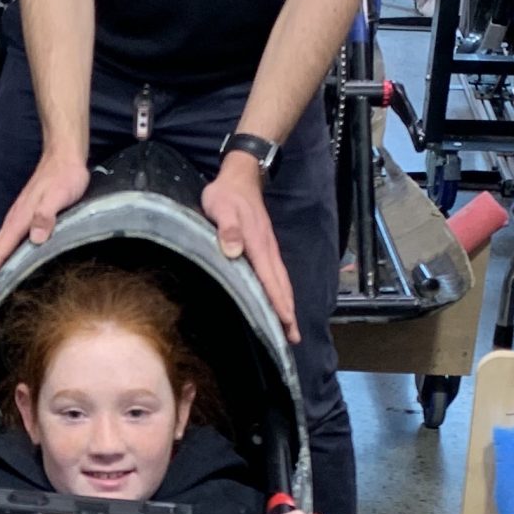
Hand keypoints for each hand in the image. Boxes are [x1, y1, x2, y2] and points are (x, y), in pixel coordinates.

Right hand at [0, 149, 90, 304]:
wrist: (64, 156)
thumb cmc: (64, 177)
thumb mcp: (59, 196)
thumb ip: (45, 215)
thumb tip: (34, 238)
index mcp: (18, 222)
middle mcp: (14, 223)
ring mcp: (19, 221)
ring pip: (0, 251)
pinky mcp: (27, 219)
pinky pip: (10, 245)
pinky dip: (3, 259)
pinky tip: (7, 266)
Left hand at [202, 157, 299, 339]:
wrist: (241, 175)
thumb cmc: (226, 194)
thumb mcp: (220, 207)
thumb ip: (227, 228)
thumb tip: (233, 251)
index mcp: (258, 245)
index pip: (270, 280)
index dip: (278, 303)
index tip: (286, 324)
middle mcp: (268, 250)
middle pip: (282, 286)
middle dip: (288, 313)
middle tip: (293, 339)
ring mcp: (268, 249)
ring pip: (281, 282)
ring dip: (286, 305)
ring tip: (290, 328)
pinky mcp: (265, 247)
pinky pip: (276, 275)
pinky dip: (280, 292)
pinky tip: (278, 302)